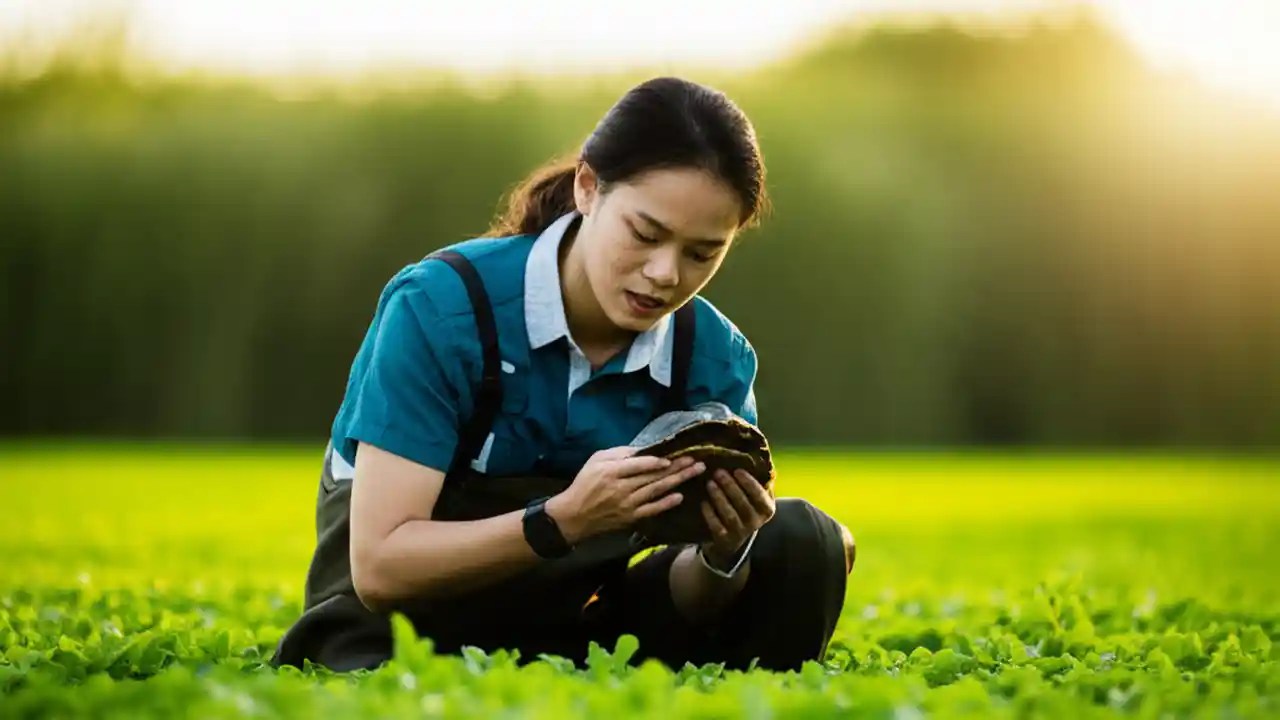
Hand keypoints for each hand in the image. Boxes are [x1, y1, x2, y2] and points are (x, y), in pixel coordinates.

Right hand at [546, 446, 705, 543]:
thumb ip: (617, 454)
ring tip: (695, 472)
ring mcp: (627, 504)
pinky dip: (666, 503)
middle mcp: (621, 488)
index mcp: (611, 472)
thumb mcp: (595, 460)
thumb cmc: (584, 483)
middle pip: (653, 476)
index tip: (672, 457)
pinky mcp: (630, 517)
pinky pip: (652, 510)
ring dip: (677, 481)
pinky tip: (680, 497)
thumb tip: (640, 450)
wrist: (574, 515)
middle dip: (676, 467)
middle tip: (696, 461)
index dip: (656, 462)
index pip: (638, 465)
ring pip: (656, 491)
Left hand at [698, 469, 774, 567]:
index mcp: (766, 509)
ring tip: (710, 483)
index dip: (749, 483)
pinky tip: (703, 501)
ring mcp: (740, 532)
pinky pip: (716, 525)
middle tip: (718, 472)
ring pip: (729, 514)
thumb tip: (756, 458)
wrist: (733, 539)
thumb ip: (758, 481)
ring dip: (719, 497)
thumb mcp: (756, 497)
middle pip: (743, 503)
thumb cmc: (745, 508)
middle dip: (730, 486)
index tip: (737, 470)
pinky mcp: (724, 539)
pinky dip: (709, 513)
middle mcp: (755, 522)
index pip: (760, 496)